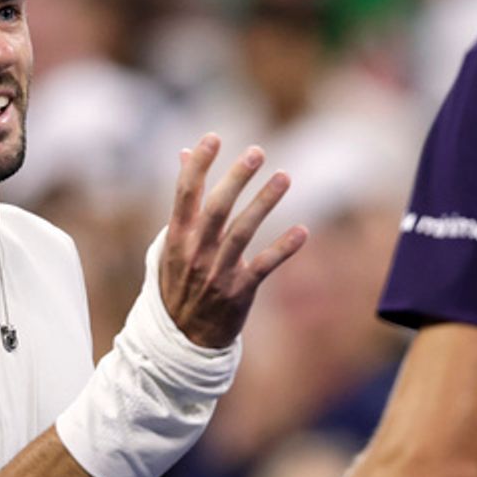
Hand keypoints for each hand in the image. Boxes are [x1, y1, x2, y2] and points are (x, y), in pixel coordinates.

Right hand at [162, 135, 309, 349]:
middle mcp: (196, 252)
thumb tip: (183, 152)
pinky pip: (264, 266)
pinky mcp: (239, 291)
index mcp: (177, 237)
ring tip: (285, 176)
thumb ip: (183, 198)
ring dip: (265, 203)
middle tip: (256, 151)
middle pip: (216, 208)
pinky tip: (303, 231)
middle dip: (236, 178)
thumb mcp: (173, 241)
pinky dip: (283, 249)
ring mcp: (217, 272)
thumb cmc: (180, 281)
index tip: (213, 137)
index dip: (197, 164)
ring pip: (243, 232)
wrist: (182, 339)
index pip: (185, 193)